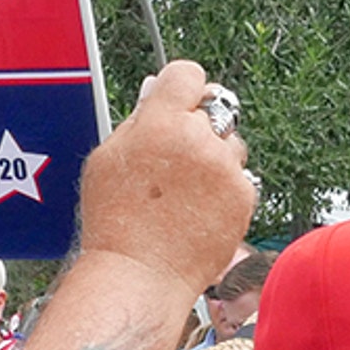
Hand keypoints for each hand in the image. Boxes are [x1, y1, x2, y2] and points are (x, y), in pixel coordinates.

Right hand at [76, 61, 257, 298]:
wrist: (141, 274)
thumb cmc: (115, 224)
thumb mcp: (106, 161)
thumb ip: (135, 121)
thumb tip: (157, 93)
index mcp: (159, 123)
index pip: (188, 74)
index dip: (182, 88)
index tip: (178, 102)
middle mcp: (197, 140)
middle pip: (215, 109)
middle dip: (200, 126)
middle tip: (179, 157)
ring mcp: (225, 169)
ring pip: (232, 144)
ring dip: (216, 159)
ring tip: (187, 193)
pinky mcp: (244, 196)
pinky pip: (241, 178)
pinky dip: (225, 191)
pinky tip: (199, 212)